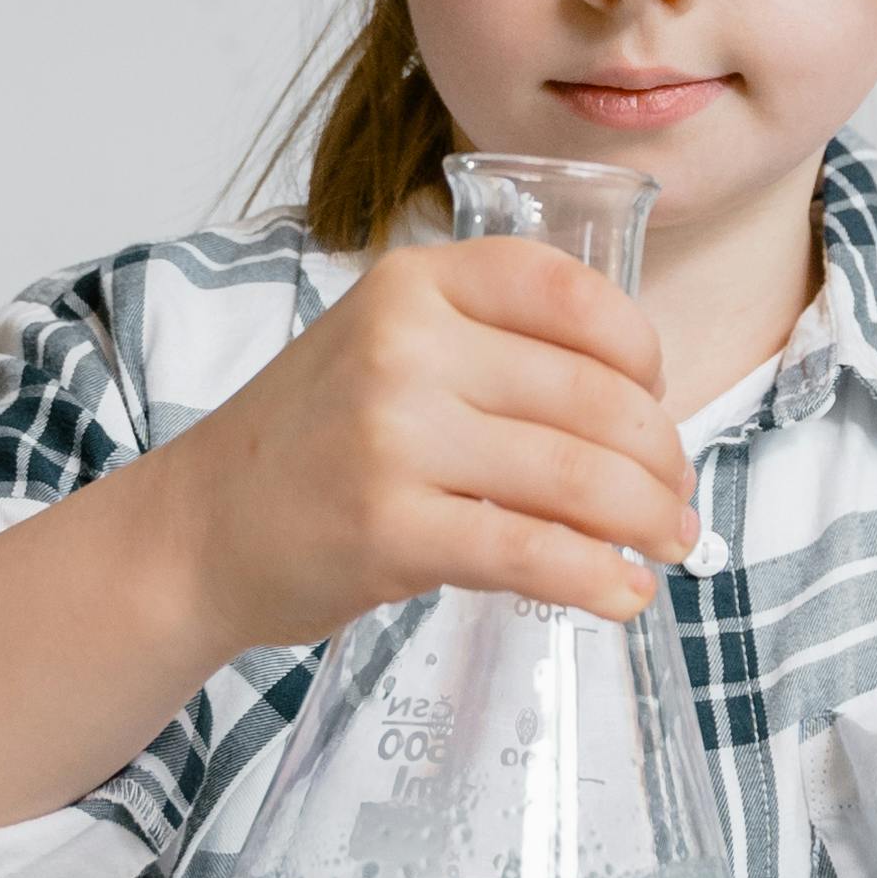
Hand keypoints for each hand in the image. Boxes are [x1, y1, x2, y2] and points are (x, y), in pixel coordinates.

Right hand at [174, 237, 694, 657]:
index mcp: (415, 283)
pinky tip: (625, 593)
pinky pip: (531, 554)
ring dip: (648, 518)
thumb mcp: (389, 348)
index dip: (640, 350)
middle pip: (592, 396)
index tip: (657, 396)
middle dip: (660, 456)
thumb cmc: (314, 441)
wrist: (200, 529)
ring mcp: (393, 437)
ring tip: (669, 542)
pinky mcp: (390, 530)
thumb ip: (495, 348)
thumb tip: (641, 408)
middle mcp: (404, 345)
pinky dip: (598, 579)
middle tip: (676, 496)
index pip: (569, 292)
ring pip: (576, 477)